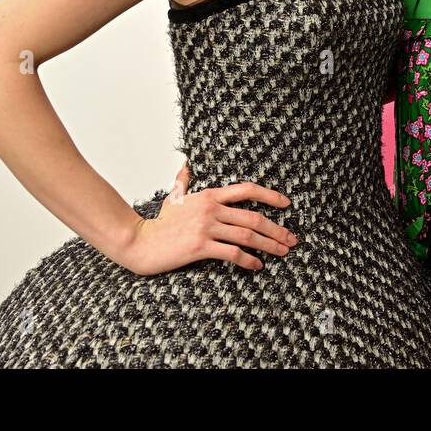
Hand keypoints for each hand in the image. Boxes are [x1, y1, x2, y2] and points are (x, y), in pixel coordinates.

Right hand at [119, 161, 298, 275]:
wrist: (139, 242)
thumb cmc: (159, 222)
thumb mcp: (173, 197)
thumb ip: (184, 181)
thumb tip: (186, 165)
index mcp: (209, 195)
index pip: (247, 190)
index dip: (270, 196)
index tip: (286, 204)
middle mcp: (211, 209)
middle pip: (253, 218)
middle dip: (276, 229)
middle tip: (291, 239)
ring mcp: (206, 228)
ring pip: (247, 236)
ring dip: (269, 245)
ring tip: (282, 252)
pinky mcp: (200, 247)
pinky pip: (232, 254)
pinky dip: (249, 260)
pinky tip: (258, 266)